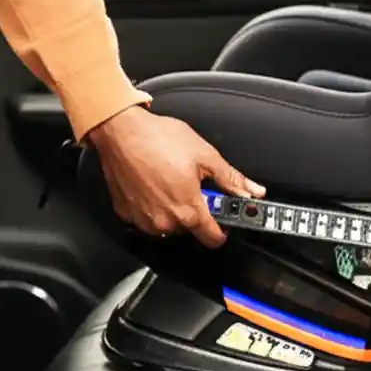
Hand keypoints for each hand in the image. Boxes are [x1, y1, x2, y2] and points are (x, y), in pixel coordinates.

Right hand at [87, 106, 265, 247]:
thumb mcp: (205, 155)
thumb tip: (251, 191)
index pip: (213, 238)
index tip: (224, 218)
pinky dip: (152, 205)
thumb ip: (231, 179)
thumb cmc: (158, 140)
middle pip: (190, 228)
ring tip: (170, 180)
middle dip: (195, 210)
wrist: (120, 131)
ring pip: (168, 224)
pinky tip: (153, 184)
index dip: (223, 229)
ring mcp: (143, 220)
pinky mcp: (126, 213)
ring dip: (173, 208)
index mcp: (188, 210)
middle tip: (192, 185)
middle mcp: (164, 221)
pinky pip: (146, 217)